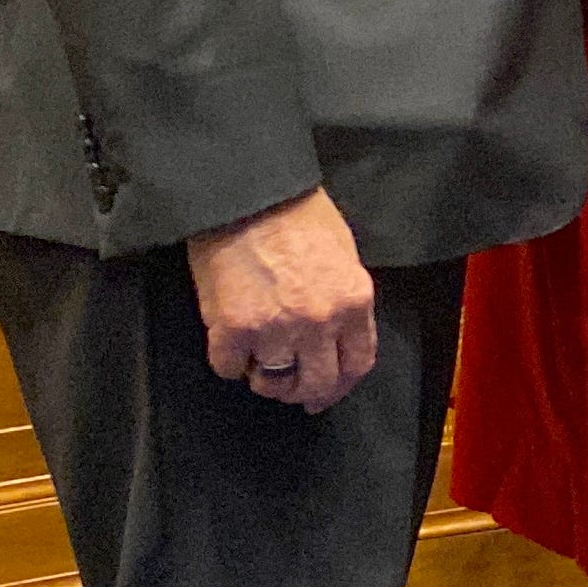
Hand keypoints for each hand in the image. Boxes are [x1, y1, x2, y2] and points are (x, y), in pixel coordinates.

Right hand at [188, 188, 376, 412]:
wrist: (247, 194)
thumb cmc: (295, 213)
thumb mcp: (343, 253)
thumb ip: (345, 299)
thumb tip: (337, 335)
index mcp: (354, 301)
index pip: (358, 363)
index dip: (341, 385)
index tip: (327, 392)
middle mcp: (321, 321)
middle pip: (318, 382)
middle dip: (304, 392)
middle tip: (291, 390)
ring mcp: (277, 327)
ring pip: (273, 382)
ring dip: (266, 381)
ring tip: (259, 367)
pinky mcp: (233, 328)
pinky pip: (230, 367)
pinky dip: (230, 364)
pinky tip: (231, 349)